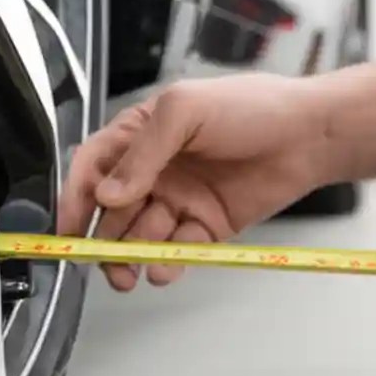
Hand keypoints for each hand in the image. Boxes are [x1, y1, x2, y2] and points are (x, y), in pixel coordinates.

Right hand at [58, 73, 332, 290]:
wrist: (309, 135)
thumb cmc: (252, 107)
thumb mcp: (186, 111)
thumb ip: (143, 152)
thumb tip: (108, 195)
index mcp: (140, 135)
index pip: (92, 169)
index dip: (75, 199)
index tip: (67, 230)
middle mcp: (154, 170)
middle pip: (111, 213)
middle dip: (104, 241)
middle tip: (107, 263)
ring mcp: (178, 200)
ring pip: (140, 237)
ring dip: (135, 255)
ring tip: (142, 265)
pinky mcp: (205, 227)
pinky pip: (176, 252)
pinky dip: (168, 264)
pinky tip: (167, 269)